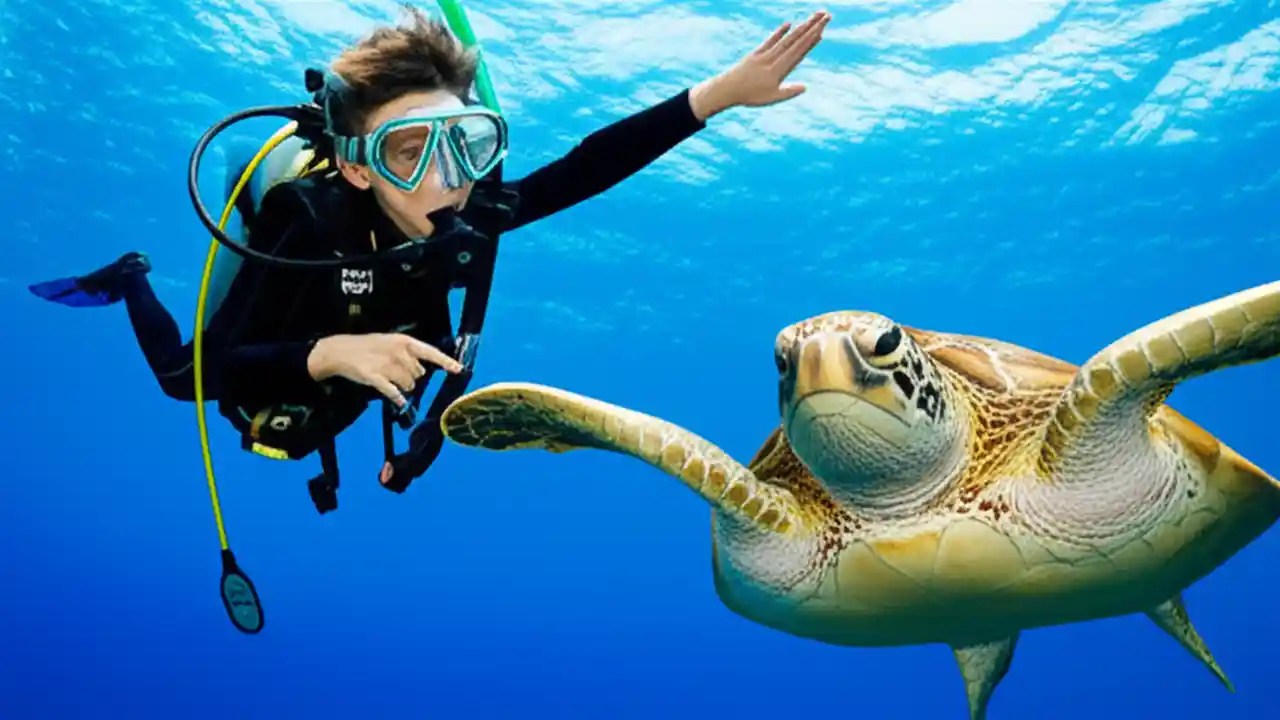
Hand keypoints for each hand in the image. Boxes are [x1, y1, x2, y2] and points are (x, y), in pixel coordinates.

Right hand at [307, 333, 461, 406]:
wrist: (340, 350)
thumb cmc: (368, 347)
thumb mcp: (390, 342)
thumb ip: (408, 353)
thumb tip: (422, 370)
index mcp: (404, 342)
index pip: (430, 352)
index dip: (446, 361)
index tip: (459, 369)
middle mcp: (399, 352)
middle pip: (419, 374)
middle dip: (411, 377)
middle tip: (396, 372)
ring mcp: (387, 365)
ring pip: (409, 385)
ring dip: (403, 387)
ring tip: (389, 379)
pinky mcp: (375, 378)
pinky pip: (394, 393)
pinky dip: (398, 398)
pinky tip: (398, 401)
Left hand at [689, 11, 830, 120]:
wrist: (727, 88)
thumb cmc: (750, 96)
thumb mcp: (772, 97)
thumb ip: (789, 92)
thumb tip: (805, 87)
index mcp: (779, 69)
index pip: (799, 51)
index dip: (812, 39)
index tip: (823, 28)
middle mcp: (774, 58)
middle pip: (796, 40)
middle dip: (812, 27)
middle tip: (825, 15)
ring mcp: (765, 53)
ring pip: (787, 38)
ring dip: (801, 27)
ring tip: (813, 17)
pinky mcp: (757, 52)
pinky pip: (770, 40)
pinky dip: (780, 32)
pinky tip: (789, 24)